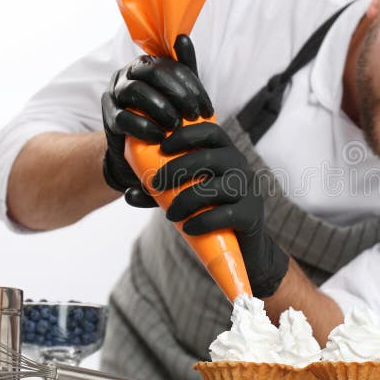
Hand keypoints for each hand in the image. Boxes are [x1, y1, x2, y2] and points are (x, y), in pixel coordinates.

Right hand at [101, 35, 213, 207]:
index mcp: (145, 65)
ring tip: (176, 125)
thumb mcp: (177, 95)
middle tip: (194, 115)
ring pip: (136, 91)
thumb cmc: (162, 118)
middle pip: (153, 73)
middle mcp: (127, 74)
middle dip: (178, 94)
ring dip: (161, 108)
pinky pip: (124, 117)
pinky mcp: (108, 117)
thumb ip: (184, 69)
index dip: (191, 86)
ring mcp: (114, 94)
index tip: (207, 109)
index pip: (170, 65)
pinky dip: (144, 127)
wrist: (139, 151)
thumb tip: (183, 38)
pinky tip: (160, 137)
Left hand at [153, 122, 289, 297]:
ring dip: (187, 200)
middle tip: (156, 184)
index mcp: (225, 154)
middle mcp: (241, 167)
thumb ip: (161, 193)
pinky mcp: (251, 214)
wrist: (242, 247)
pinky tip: (189, 228)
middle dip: (178, 169)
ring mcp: (249, 190)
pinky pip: (225, 214)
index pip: (211, 131)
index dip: (186, 134)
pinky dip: (202, 221)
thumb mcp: (185, 197)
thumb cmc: (211, 213)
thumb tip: (128, 193)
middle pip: (209, 158)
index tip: (162, 146)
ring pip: (216, 187)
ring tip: (171, 214)